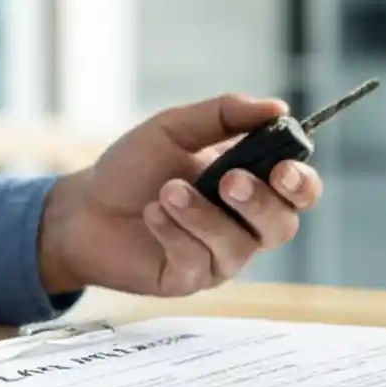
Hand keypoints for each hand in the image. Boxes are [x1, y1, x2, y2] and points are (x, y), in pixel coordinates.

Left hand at [38, 93, 323, 295]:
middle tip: (228, 181)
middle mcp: (244, 226)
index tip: (284, 168)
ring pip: (237, 246)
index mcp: (252, 185)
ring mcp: (219, 257)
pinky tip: (152, 215)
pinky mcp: (189, 279)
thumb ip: (226, 115)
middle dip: (260, 202)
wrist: (84, 207)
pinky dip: (174, 232)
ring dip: (203, 215)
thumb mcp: (177, 128)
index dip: (301, 183)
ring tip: (168, 192)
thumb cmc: (134, 168)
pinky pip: (197, 261)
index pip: (299, 191)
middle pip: (282, 226)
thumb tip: (277, 107)